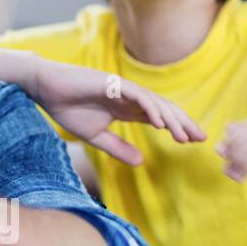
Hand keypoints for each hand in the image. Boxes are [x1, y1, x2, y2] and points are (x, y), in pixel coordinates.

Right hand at [30, 58, 204, 164]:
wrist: (45, 88)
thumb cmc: (66, 108)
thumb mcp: (95, 136)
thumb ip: (118, 148)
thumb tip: (141, 162)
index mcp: (126, 108)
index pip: (158, 118)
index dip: (176, 128)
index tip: (192, 142)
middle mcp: (129, 97)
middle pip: (163, 110)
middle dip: (183, 123)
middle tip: (201, 138)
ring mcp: (122, 88)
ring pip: (154, 104)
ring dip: (170, 120)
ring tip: (183, 137)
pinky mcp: (113, 83)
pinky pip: (137, 97)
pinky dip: (150, 109)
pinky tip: (160, 124)